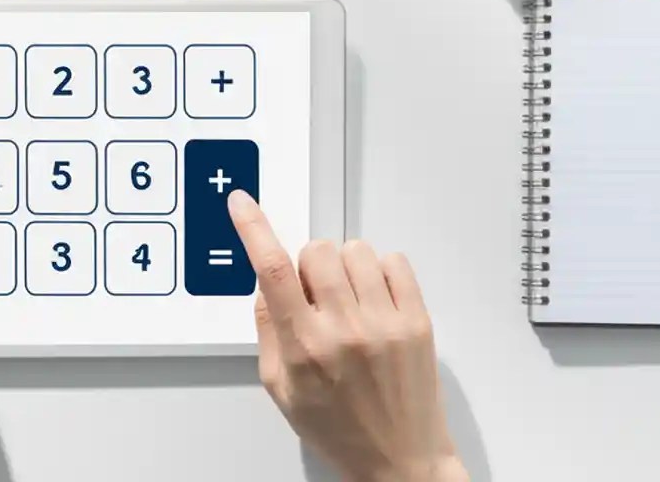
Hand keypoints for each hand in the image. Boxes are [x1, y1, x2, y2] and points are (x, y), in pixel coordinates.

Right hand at [228, 191, 466, 481]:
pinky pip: (395, 261)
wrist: (401, 462)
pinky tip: (375, 300)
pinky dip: (380, 271)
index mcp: (303, 347)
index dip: (253, 228)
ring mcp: (384, 323)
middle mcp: (344, 330)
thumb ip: (267, 331)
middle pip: (315, 251)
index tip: (242, 203)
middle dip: (308, 266)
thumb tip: (265, 285)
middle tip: (316, 297)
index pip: (271, 271)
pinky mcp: (417, 321)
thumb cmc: (339, 430)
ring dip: (344, 266)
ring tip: (349, 300)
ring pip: (355, 249)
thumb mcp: (281, 388)